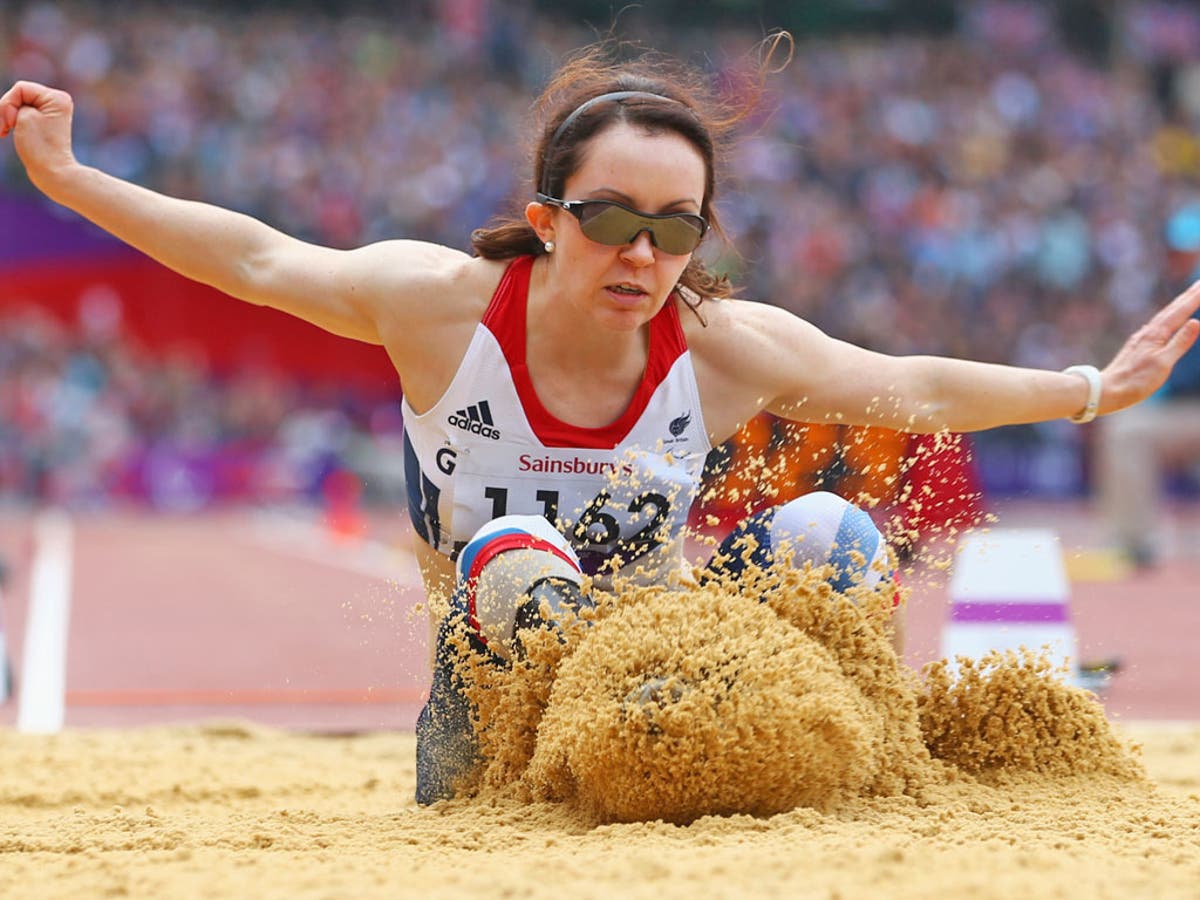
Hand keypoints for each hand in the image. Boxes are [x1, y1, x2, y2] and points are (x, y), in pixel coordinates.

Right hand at [0, 81, 78, 188]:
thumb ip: (16, 104)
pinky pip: (20, 115)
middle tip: (3, 129)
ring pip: (16, 106)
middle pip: (18, 96)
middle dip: (6, 111)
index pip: (20, 88)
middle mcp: (57, 102)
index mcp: (57, 98)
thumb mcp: (22, 117)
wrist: (52, 173)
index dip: (9, 104)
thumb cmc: (39, 146)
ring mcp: (50, 113)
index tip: (11, 124)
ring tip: (2, 132)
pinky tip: (4, 133)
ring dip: (6, 118)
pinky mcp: (43, 123)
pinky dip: (11, 122)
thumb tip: (18, 107)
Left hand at [1100, 279, 1199, 413]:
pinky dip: (1166, 318)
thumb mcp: (1163, 363)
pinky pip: (1156, 326)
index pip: (1180, 312)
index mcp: (1156, 335)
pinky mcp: (1137, 346)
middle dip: (1187, 296)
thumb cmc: (1135, 381)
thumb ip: (1179, 342)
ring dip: (1177, 305)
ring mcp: (1141, 339)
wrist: (1106, 391)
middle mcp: (1148, 332)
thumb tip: (1196, 322)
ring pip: (1163, 317)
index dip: (1193, 298)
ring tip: (1188, 296)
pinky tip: (1164, 320)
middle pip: (1171, 310)